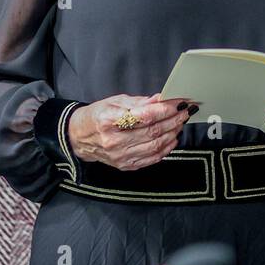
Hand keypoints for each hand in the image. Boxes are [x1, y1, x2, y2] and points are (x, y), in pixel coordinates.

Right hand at [66, 94, 196, 170]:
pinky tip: (172, 138)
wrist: (79, 137)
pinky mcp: (125, 166)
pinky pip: (151, 158)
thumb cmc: (97, 116)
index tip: (179, 102)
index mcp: (108, 120)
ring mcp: (119, 156)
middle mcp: (113, 141)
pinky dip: (166, 148)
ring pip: (155, 146)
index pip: (144, 116)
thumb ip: (139, 102)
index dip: (165, 109)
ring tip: (180, 123)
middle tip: (185, 111)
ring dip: (172, 133)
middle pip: (152, 131)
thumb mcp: (114, 101)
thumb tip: (160, 99)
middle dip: (173, 120)